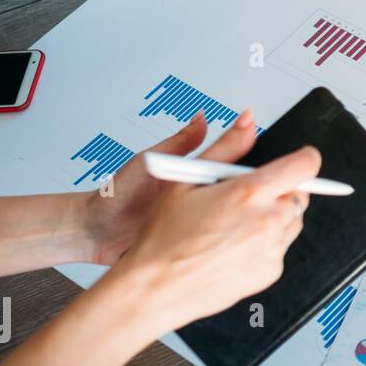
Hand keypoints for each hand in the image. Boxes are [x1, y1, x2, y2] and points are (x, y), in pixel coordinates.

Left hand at [83, 108, 257, 265]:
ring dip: (239, 226)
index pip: (235, 169)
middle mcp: (201, 200)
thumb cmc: (116, 196)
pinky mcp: (189, 247)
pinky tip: (226, 248)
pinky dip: (222, 248)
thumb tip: (202, 117)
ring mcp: (197, 224)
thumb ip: (179, 143)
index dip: (255, 171)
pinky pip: (213, 247)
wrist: (94, 233)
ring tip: (244, 225)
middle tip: (261, 201)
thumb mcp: (149, 162)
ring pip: (231, 223)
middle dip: (252, 202)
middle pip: (239, 198)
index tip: (272, 169)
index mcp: (195, 177)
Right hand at [101, 141, 321, 337]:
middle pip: (300, 194)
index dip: (304, 158)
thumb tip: (249, 120)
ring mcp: (271, 249)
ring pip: (293, 220)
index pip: (305, 166)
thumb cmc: (164, 237)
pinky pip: (280, 247)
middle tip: (248, 196)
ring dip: (275, 215)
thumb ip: (227, 146)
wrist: (155, 288)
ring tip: (235, 222)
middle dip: (281, 189)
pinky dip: (266, 242)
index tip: (300, 158)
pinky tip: (234, 244)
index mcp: (250, 194)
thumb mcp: (186, 179)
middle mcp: (268, 221)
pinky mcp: (271, 272)